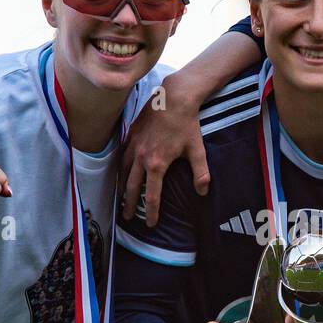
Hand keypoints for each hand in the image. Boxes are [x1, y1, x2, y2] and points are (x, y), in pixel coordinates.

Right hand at [120, 75, 210, 226]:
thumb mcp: (197, 150)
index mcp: (157, 165)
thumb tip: (202, 193)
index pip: (152, 196)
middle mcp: (141, 157)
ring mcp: (133, 145)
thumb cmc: (187, 124)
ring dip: (121, 187)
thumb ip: (201, 174)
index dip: (151, 213)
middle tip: (127, 217)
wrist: (173, 98)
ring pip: (123, 172)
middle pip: (132, 187)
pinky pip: (121, 156)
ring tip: (120, 198)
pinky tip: (120, 173)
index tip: (150, 224)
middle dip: (129, 204)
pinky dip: (119, 168)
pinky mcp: (131, 134)